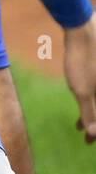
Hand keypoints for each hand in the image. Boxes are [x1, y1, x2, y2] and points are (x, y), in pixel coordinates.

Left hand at [63, 17, 95, 143]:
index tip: (88, 142)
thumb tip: (92, 133)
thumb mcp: (83, 91)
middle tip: (86, 137)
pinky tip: (83, 101)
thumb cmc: (84, 61)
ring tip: (80, 124)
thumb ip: (89, 113)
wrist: (83, 31)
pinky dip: (93, 100)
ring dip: (93, 114)